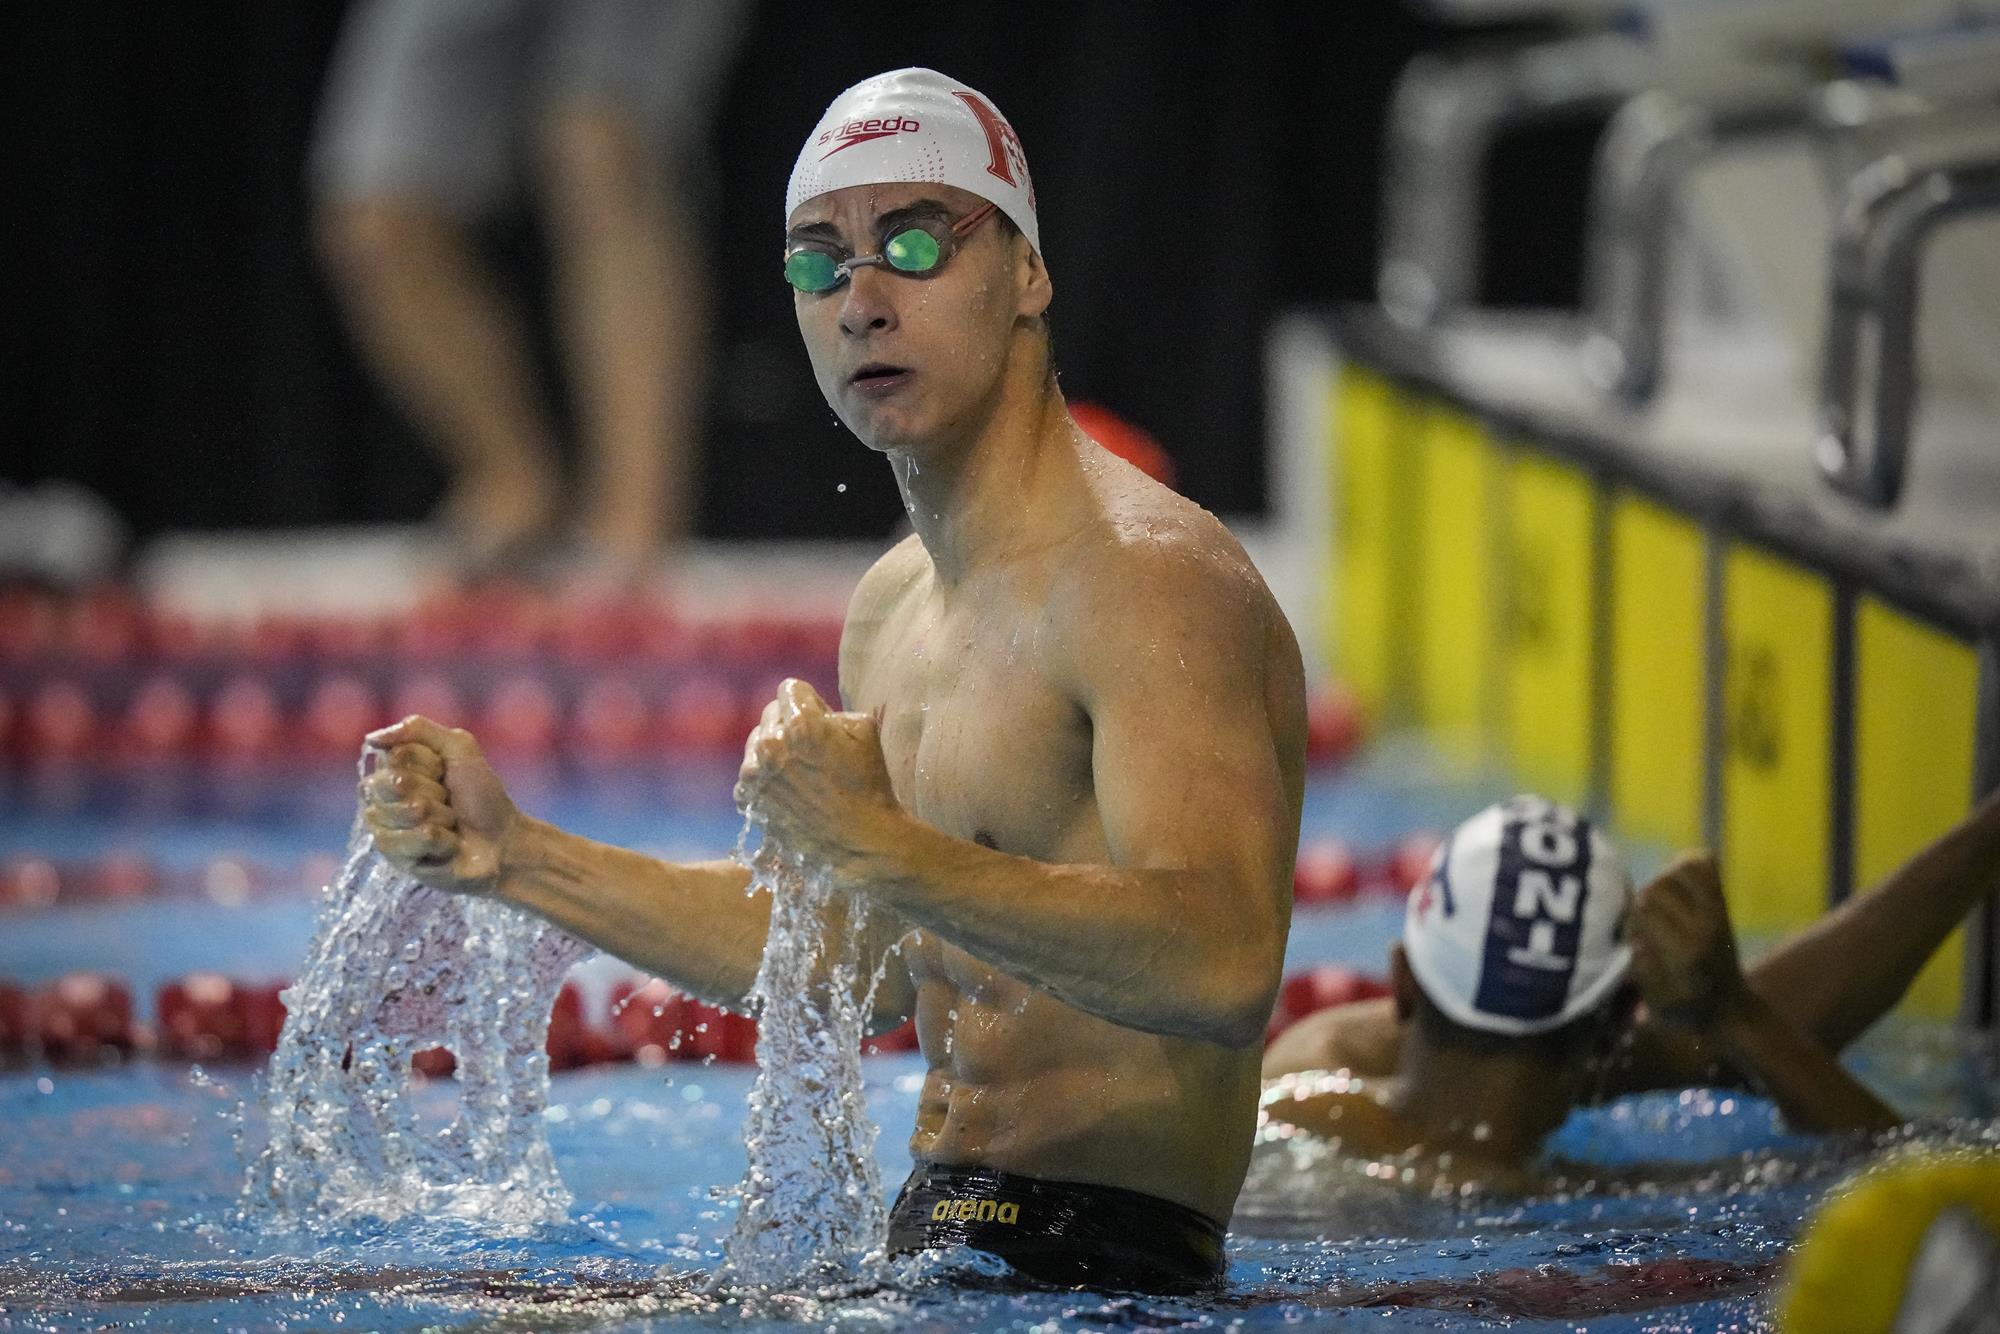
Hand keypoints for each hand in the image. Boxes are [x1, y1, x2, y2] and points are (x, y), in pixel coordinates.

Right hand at [358, 715, 519, 895]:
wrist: (502, 841)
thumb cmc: (482, 796)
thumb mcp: (460, 749)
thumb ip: (418, 730)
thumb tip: (370, 738)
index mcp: (393, 767)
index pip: (394, 757)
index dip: (428, 765)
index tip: (446, 773)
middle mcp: (382, 796)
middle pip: (393, 784)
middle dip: (432, 792)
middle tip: (449, 800)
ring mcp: (385, 827)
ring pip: (402, 813)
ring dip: (439, 817)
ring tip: (450, 824)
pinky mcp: (394, 857)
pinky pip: (408, 841)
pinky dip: (438, 841)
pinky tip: (447, 845)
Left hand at [733, 679, 898, 865]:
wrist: (861, 842)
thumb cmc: (869, 784)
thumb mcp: (864, 729)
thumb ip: (831, 709)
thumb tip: (812, 711)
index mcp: (801, 724)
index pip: (790, 689)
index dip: (810, 701)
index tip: (820, 719)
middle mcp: (771, 745)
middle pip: (771, 714)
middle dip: (789, 724)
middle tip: (813, 749)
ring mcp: (756, 775)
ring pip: (758, 743)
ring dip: (775, 750)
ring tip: (801, 772)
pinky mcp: (748, 800)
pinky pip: (751, 774)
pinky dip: (766, 779)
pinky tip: (790, 792)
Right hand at [1629, 853, 1749, 1032]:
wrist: (1731, 1010)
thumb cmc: (1685, 1010)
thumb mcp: (1658, 1004)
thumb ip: (1643, 970)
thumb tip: (1635, 938)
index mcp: (1685, 950)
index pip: (1644, 907)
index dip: (1628, 919)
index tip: (1630, 937)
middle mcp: (1704, 925)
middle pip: (1657, 886)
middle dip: (1641, 900)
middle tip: (1642, 921)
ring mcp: (1717, 910)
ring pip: (1678, 869)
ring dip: (1660, 881)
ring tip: (1658, 902)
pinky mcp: (1722, 902)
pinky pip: (1701, 863)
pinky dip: (1683, 865)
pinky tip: (1674, 883)